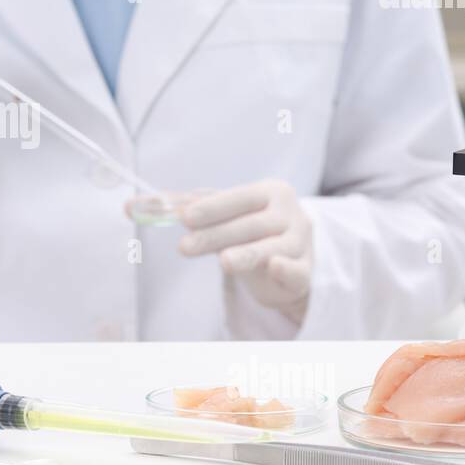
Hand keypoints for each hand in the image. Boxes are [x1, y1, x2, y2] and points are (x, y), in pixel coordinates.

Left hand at [177, 179, 312, 323]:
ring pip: (272, 248)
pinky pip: (297, 271)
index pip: (241, 197)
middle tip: (185, 247)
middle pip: (251, 224)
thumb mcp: (231, 214)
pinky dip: (285, 269)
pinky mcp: (305, 272)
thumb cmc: (253, 230)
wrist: (289, 260)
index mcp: (272, 192)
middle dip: (216, 235)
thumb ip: (201, 207)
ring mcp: (300, 243)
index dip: (213, 207)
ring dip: (246, 254)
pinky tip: (275, 266)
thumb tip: (159, 204)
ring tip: (224, 262)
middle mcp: (291, 214)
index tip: (185, 217)